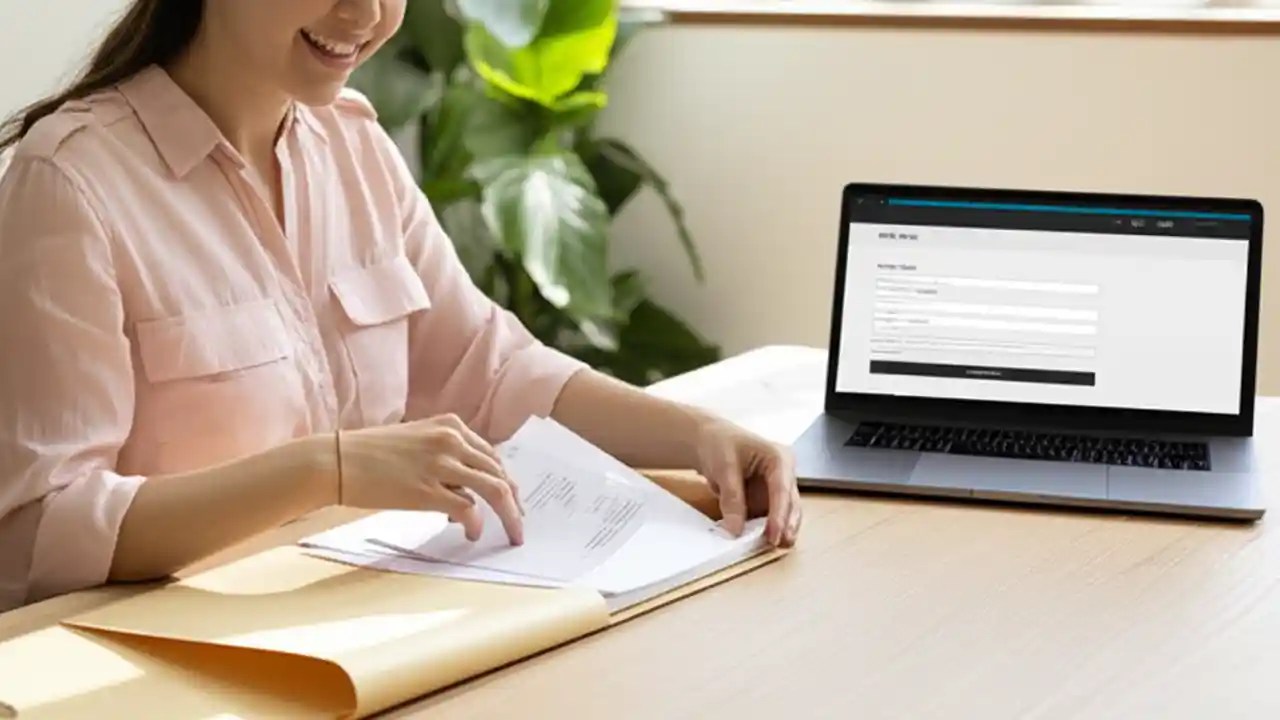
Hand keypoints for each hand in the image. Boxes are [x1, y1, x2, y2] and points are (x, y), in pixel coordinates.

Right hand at [332, 414, 522, 544]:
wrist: (335, 461)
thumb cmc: (369, 455)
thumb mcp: (416, 443)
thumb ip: (445, 459)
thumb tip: (465, 493)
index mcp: (450, 425)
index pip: (491, 455)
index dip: (506, 479)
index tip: (512, 498)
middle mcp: (451, 440)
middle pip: (499, 472)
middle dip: (514, 499)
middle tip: (519, 521)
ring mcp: (441, 464)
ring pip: (495, 490)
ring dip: (509, 515)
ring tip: (511, 532)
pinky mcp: (428, 489)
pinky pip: (469, 509)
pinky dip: (477, 524)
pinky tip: (473, 535)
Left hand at [693, 418, 801, 547]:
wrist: (709, 441)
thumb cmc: (720, 444)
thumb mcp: (724, 467)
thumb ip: (732, 498)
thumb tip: (735, 529)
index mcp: (779, 458)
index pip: (782, 489)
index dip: (779, 514)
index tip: (774, 534)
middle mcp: (784, 474)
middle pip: (791, 503)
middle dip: (787, 525)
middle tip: (778, 544)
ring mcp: (778, 489)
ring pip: (786, 513)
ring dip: (781, 530)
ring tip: (773, 547)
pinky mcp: (768, 501)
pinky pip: (771, 518)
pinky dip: (767, 530)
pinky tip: (762, 542)